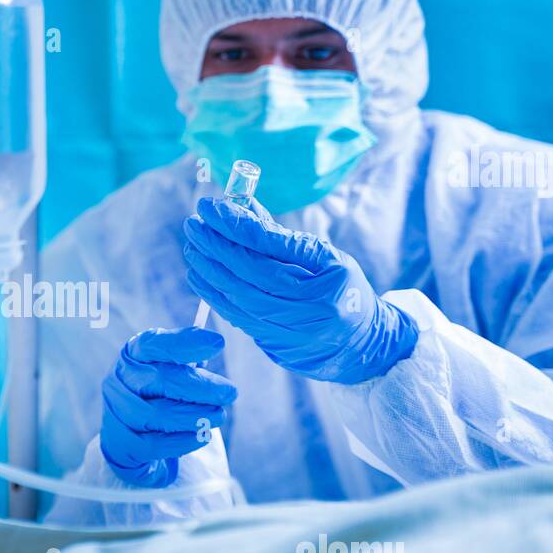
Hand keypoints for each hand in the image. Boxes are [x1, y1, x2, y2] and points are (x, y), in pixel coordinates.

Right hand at [100, 327, 237, 486]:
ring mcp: (118, 411)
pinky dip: (184, 440)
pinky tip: (202, 436)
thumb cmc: (155, 394)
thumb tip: (215, 345)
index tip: (218, 343)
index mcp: (133, 354)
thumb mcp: (166, 371)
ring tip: (218, 416)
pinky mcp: (123, 442)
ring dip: (197, 416)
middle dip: (202, 386)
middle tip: (230, 392)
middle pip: (162, 380)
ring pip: (160, 414)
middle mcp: (121, 379)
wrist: (125, 436)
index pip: (155, 343)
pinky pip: (156, 444)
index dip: (186, 342)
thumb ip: (187, 361)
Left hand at [183, 197, 416, 383]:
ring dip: (207, 270)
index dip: (234, 226)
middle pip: (244, 274)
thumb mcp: (328, 257)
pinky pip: (234, 315)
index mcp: (320, 284)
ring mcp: (283, 332)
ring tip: (193, 247)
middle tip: (193, 224)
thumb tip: (244, 208)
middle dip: (213, 246)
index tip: (210, 207)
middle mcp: (300, 312)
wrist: (360, 346)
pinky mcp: (269, 344)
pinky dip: (213, 293)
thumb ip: (283, 237)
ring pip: (234, 297)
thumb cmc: (345, 291)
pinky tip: (199, 275)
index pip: (265, 250)